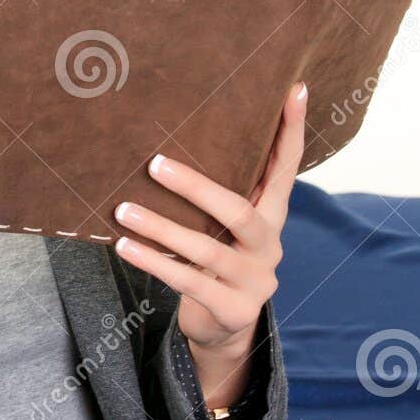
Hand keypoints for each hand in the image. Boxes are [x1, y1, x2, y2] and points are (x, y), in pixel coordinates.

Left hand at [112, 82, 307, 400]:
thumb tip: (165, 142)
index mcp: (271, 217)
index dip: (293, 130)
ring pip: (207, 250)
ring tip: (124, 210)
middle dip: (195, 187)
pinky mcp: (234, 309)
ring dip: (161, 228)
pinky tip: (126, 246)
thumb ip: (215, 195)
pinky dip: (154, 262)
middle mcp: (269, 246)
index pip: (287, 168)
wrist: (222, 331)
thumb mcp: (221, 229)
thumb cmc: (213, 264)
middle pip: (239, 211)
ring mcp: (256, 281)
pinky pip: (189, 282)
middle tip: (154, 164)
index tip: (296, 88)